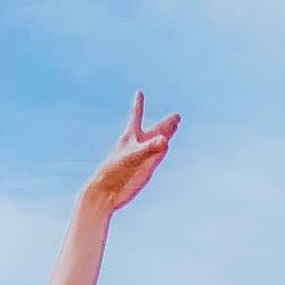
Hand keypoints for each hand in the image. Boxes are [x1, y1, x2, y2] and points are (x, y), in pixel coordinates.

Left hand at [81, 92, 179, 214]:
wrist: (107, 191)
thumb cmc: (114, 170)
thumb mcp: (133, 156)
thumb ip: (150, 148)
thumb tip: (166, 141)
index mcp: (130, 136)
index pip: (136, 115)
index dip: (138, 104)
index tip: (139, 92)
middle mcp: (138, 144)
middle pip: (155, 130)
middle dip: (166, 123)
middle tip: (176, 116)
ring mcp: (143, 157)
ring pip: (159, 142)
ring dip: (167, 134)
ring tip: (175, 126)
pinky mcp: (146, 169)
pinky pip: (157, 157)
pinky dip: (163, 150)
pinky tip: (167, 144)